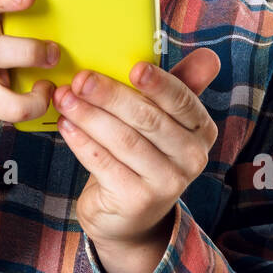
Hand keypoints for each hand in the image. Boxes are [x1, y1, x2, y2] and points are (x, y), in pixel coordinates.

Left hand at [52, 50, 220, 254]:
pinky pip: (104, 163)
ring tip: (63, 97)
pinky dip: (81, 141)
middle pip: (147, 119)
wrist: (130, 216)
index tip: (134, 67)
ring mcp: (166, 183)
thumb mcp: (164, 120)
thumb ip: (180, 85)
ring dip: (88, 115)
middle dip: (109, 95)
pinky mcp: (136, 200)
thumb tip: (208, 56)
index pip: (182, 101)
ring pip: (123, 140)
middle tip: (80, 79)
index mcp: (201, 130)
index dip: (159, 83)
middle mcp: (191, 158)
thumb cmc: (145, 153)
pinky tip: (65, 124)